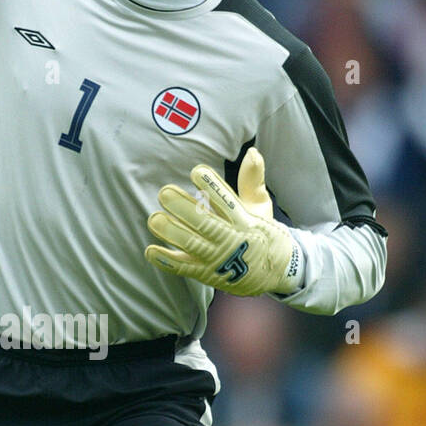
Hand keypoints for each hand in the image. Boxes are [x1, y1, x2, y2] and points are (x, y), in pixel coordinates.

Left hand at [145, 147, 302, 295]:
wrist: (275, 272)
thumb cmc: (261, 232)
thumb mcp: (261, 206)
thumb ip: (252, 179)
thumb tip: (252, 152)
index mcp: (246, 222)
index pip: (227, 202)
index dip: (212, 187)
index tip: (196, 171)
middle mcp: (232, 241)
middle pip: (206, 224)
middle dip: (184, 209)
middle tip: (164, 193)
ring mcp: (218, 259)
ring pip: (192, 245)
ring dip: (172, 233)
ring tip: (154, 218)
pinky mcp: (206, 274)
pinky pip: (184, 268)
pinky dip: (167, 261)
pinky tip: (150, 250)